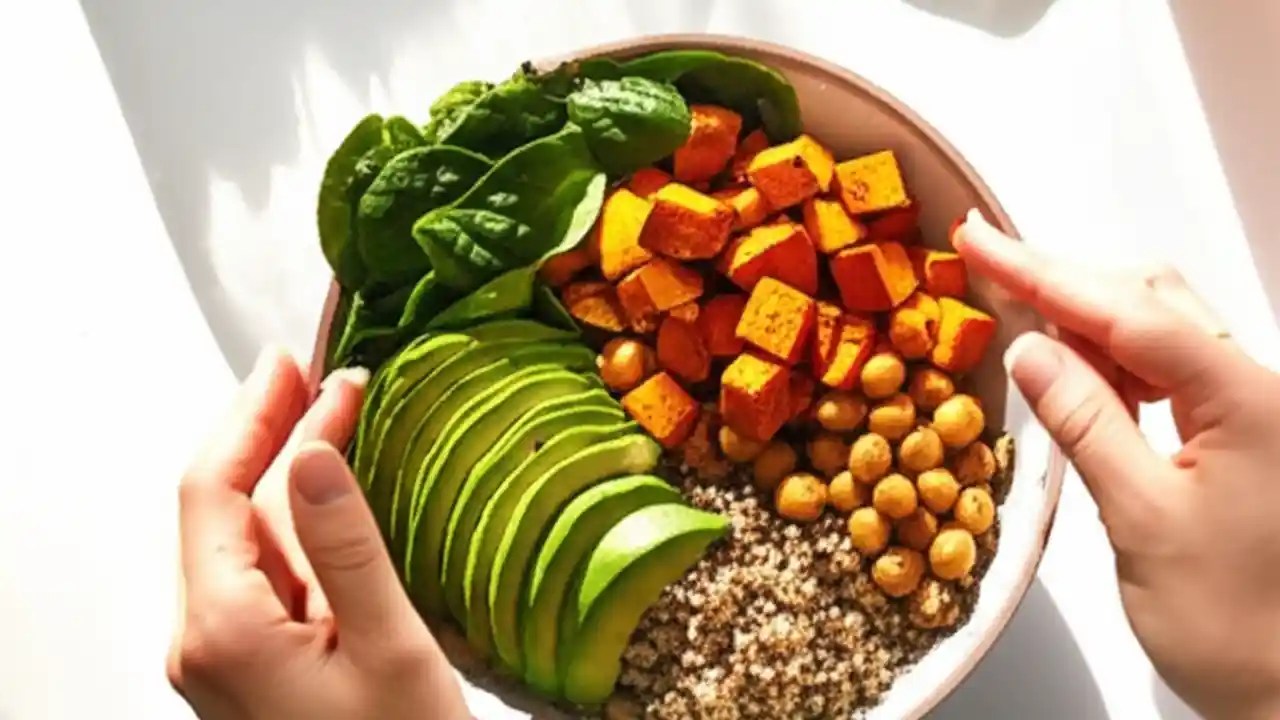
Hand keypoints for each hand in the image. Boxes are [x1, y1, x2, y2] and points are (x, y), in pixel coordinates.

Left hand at [168, 350, 469, 719]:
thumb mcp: (388, 649)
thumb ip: (347, 547)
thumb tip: (317, 453)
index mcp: (223, 633)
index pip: (212, 493)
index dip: (251, 417)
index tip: (292, 363)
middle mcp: (209, 643)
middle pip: (227, 510)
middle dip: (277, 435)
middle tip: (330, 378)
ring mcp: (231, 658)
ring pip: (253, 540)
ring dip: (295, 477)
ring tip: (343, 418)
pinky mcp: (260, 667)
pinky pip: (274, 577)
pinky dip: (306, 526)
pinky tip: (340, 497)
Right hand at [956, 212, 1279, 719]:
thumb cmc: (1231, 623)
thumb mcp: (1141, 520)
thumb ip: (1086, 423)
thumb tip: (1029, 349)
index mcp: (1246, 398)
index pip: (1128, 312)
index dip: (1044, 271)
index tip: (980, 239)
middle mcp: (1259, 387)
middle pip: (1152, 299)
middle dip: (1064, 279)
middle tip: (985, 262)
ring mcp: (1254, 408)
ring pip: (1160, 329)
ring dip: (1086, 317)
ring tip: (1014, 310)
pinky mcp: (1241, 433)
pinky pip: (1169, 371)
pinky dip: (1113, 359)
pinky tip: (1070, 365)